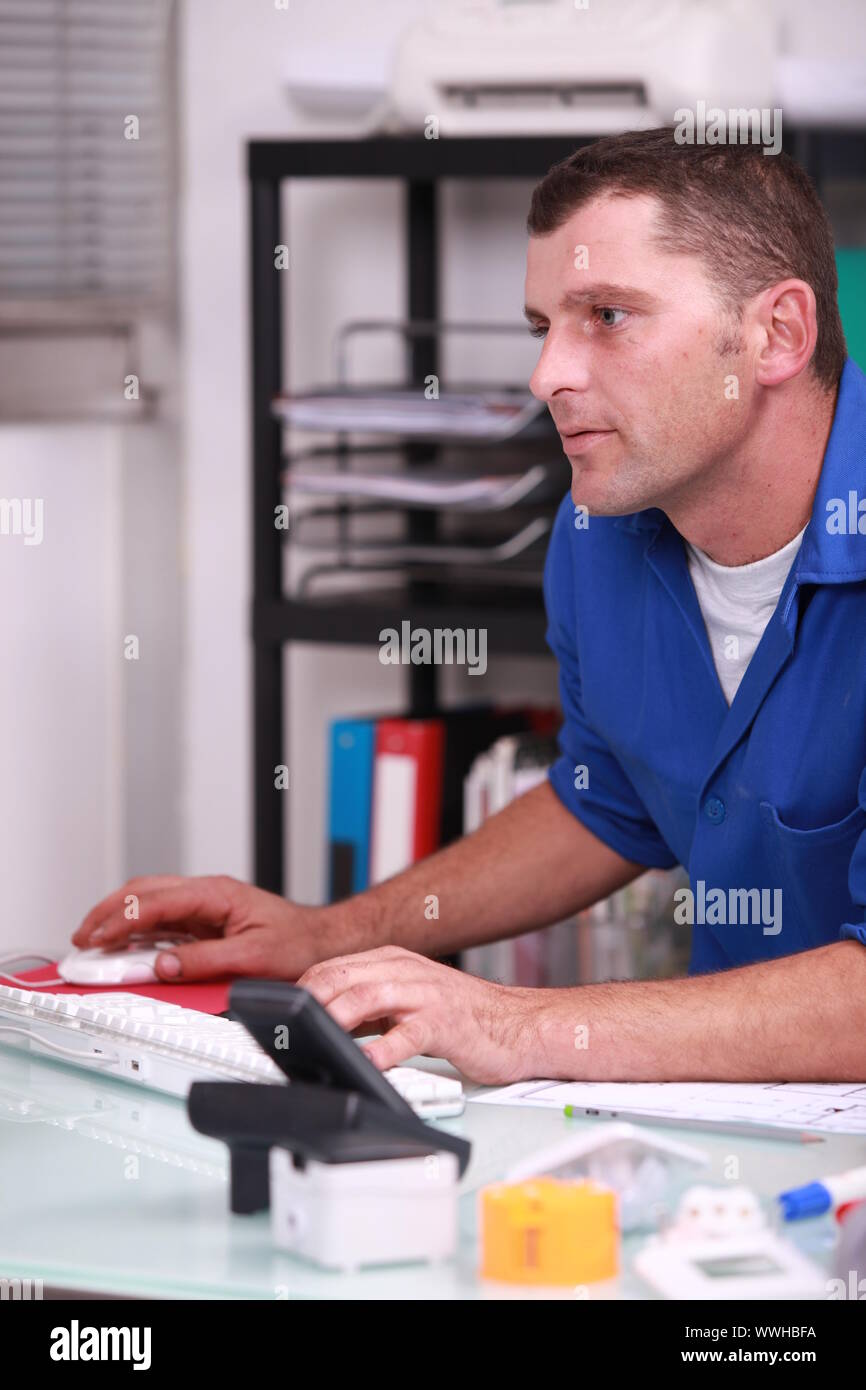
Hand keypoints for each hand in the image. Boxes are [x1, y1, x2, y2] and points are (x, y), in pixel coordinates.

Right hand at [72, 874, 342, 981]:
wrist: (321, 940)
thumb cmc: (296, 942)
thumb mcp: (253, 955)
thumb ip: (205, 961)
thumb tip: (163, 966)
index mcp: (215, 894)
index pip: (154, 901)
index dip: (119, 920)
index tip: (95, 939)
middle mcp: (205, 895)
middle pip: (143, 893)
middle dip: (107, 914)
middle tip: (81, 940)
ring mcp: (203, 906)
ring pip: (148, 904)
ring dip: (118, 921)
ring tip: (92, 943)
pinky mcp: (204, 922)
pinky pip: (161, 922)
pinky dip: (136, 933)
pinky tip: (123, 947)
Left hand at [297, 945, 543, 1084]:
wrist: (517, 1025)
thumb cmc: (462, 1018)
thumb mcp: (406, 1003)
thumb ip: (369, 1008)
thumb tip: (324, 1024)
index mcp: (391, 962)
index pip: (331, 968)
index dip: (301, 990)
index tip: (278, 1016)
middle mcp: (405, 971)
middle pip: (342, 977)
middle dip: (309, 1001)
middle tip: (284, 1031)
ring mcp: (425, 994)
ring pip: (368, 996)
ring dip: (336, 1018)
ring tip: (315, 1040)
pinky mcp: (446, 1023)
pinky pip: (409, 1034)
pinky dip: (384, 1051)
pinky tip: (369, 1065)